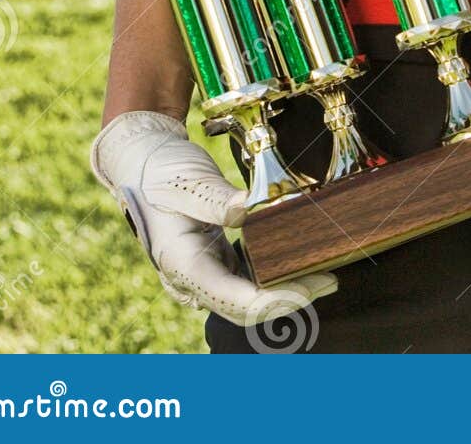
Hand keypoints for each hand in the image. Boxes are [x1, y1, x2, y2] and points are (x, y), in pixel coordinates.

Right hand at [90, 110, 338, 326]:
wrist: (140, 162)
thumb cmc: (161, 169)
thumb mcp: (186, 179)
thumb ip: (217, 199)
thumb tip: (253, 209)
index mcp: (183, 265)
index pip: (236, 302)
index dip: (277, 300)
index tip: (313, 285)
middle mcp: (191, 280)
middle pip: (247, 308)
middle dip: (290, 298)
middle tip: (330, 277)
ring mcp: (202, 275)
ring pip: (248, 299)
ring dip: (285, 290)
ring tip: (322, 270)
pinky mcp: (213, 263)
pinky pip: (246, 282)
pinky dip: (273, 277)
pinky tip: (297, 260)